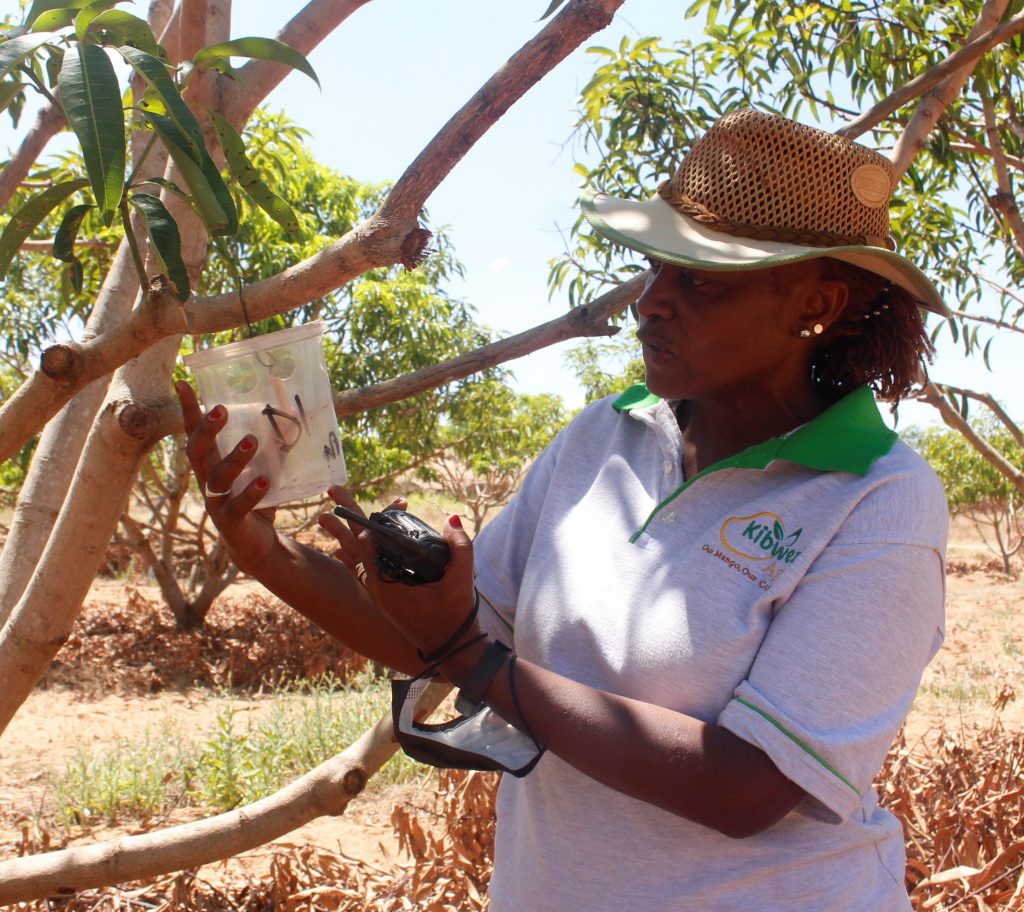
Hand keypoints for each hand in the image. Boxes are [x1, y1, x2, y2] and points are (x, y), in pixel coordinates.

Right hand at [175, 379, 277, 572]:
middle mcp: (208, 481)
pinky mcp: (232, 522)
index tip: (181, 383)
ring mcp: (217, 502)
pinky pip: (237, 507)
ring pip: (217, 479)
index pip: (194, 432)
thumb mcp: (265, 467)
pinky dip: (250, 494)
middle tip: (221, 409)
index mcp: (212, 464)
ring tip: (251, 441)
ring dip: (233, 459)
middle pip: (196, 452)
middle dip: (206, 430)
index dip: (187, 409)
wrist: (257, 544)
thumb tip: (291, 413)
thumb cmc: (257, 499)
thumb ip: (274, 444)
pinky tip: (264, 482)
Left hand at [320, 487, 478, 659]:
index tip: (341, 499)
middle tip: (331, 490)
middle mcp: (379, 587)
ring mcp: (380, 594)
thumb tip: (451, 519)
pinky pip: (361, 571)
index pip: (367, 543)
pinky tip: (339, 549)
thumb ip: (460, 548)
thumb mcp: (462, 583)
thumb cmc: (455, 617)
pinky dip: (351, 557)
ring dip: (341, 536)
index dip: (355, 519)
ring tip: (322, 517)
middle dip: (343, 517)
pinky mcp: (385, 598)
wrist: (451, 650)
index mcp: (390, 583)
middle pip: (355, 544)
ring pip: (354, 557)